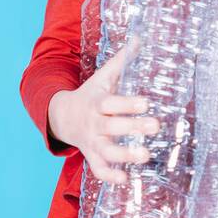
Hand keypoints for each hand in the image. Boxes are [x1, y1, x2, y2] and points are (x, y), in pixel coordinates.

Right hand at [46, 37, 159, 184]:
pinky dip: (110, 177)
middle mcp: (95, 124)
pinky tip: (126, 180)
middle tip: (155, 126)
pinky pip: (98, 170)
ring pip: (106, 152)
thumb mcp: (104, 76)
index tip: (147, 102)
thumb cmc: (91, 94)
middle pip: (112, 127)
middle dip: (133, 128)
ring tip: (145, 156)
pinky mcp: (92, 156)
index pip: (112, 103)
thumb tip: (139, 37)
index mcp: (98, 103)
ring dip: (124, 156)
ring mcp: (92, 142)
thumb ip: (122, 59)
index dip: (128, 103)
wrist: (62, 116)